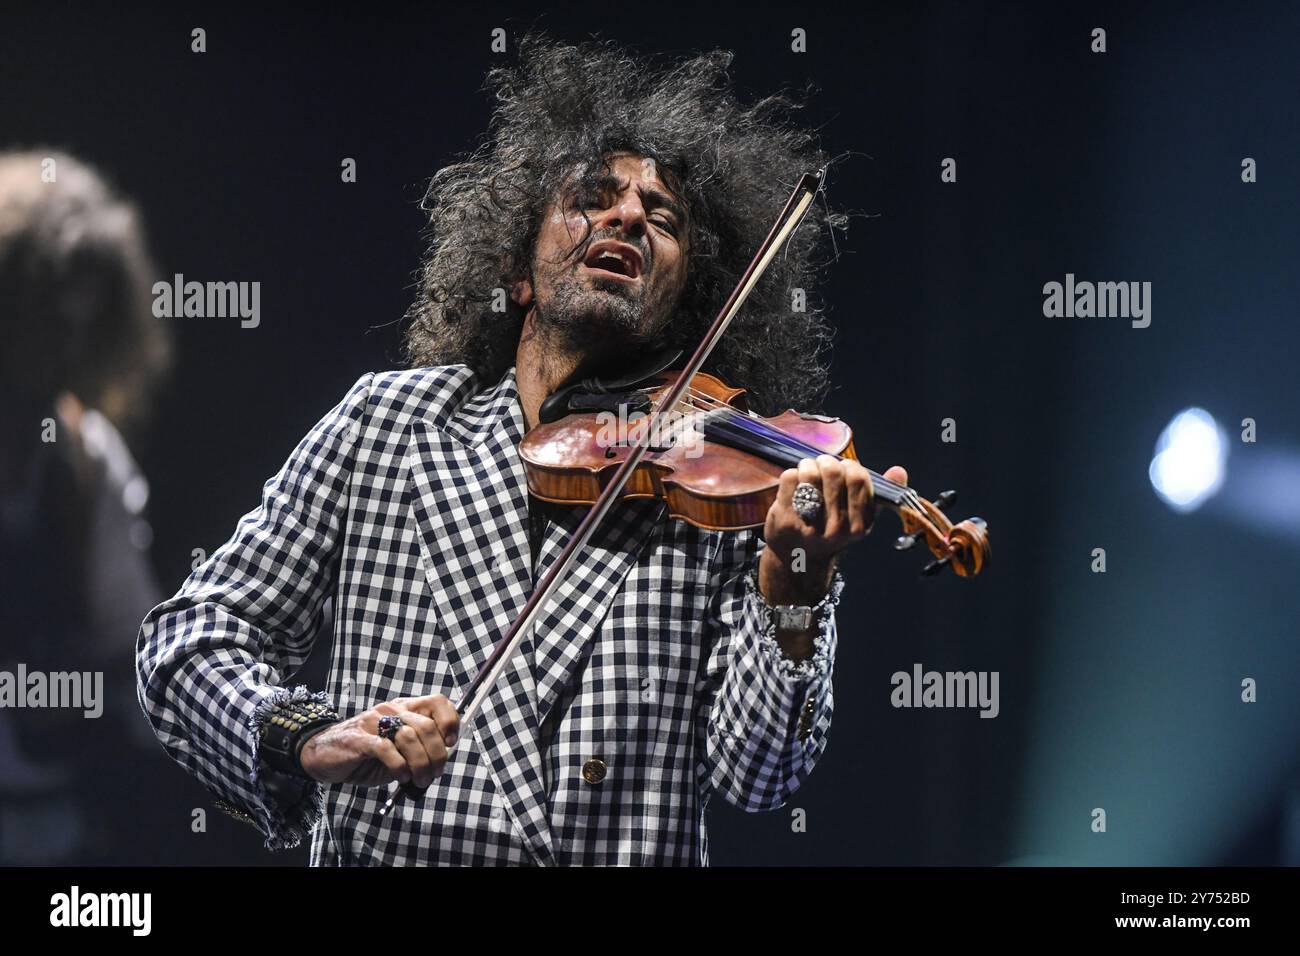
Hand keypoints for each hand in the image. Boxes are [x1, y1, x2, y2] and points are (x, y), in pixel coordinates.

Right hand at [298, 694, 459, 788]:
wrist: (323, 755)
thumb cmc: (365, 754)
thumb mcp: (398, 750)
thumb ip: (419, 748)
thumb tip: (443, 758)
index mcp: (404, 708)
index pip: (437, 702)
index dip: (450, 721)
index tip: (452, 743)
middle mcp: (391, 710)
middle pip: (427, 725)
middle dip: (437, 754)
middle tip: (435, 773)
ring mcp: (374, 722)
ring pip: (409, 737)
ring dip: (421, 764)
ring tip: (420, 780)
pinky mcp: (359, 738)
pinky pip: (386, 749)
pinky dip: (399, 766)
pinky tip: (402, 777)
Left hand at [760, 455, 908, 606]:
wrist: (799, 559)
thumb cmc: (832, 529)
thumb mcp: (859, 517)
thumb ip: (877, 493)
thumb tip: (899, 471)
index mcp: (860, 525)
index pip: (858, 478)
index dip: (849, 466)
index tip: (843, 468)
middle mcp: (836, 528)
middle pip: (833, 472)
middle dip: (826, 461)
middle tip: (822, 464)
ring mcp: (810, 524)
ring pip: (809, 473)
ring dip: (807, 465)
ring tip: (808, 470)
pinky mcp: (786, 518)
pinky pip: (789, 478)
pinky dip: (792, 474)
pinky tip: (794, 485)